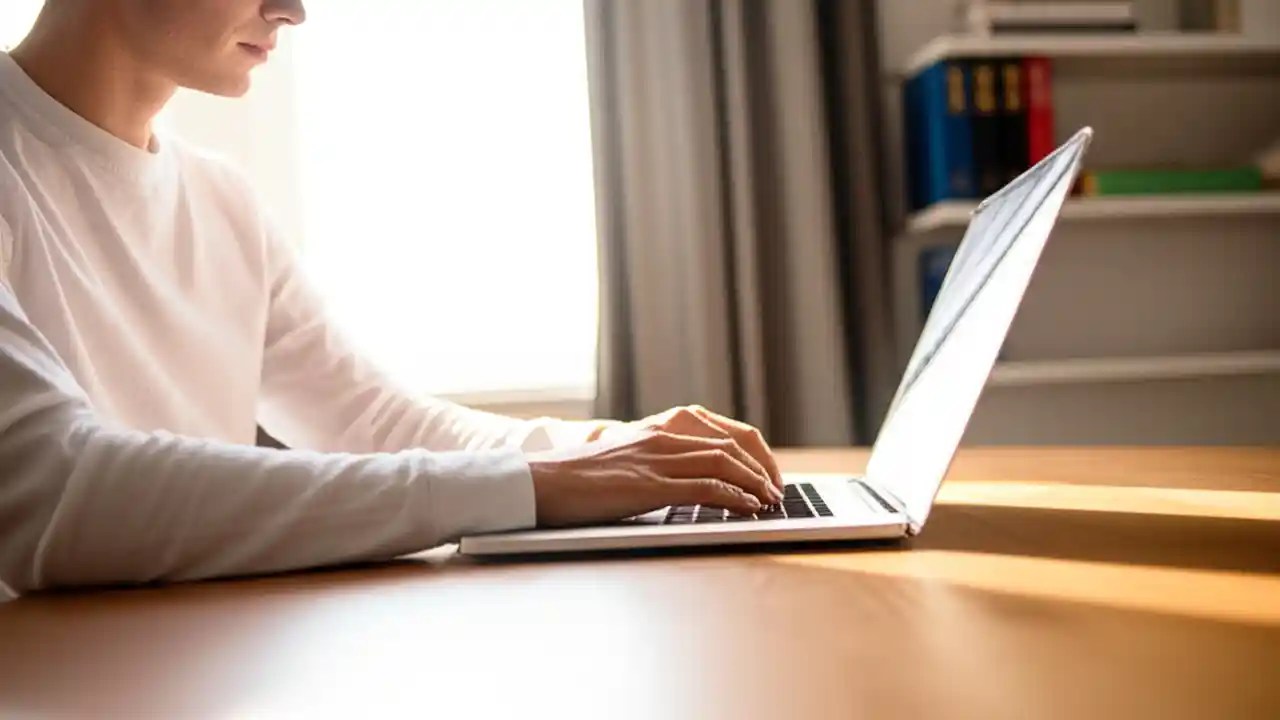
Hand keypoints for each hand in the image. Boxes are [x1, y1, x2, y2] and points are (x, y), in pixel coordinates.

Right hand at [527, 428, 783, 527]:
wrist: (541, 481)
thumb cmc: (576, 480)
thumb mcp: (623, 463)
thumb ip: (653, 466)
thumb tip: (680, 485)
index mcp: (658, 431)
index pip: (721, 435)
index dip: (751, 455)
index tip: (765, 476)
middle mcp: (663, 439)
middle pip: (730, 445)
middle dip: (761, 469)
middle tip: (777, 491)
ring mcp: (658, 460)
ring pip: (723, 462)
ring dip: (754, 482)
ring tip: (770, 501)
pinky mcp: (650, 485)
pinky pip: (705, 486)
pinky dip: (734, 496)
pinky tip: (747, 507)